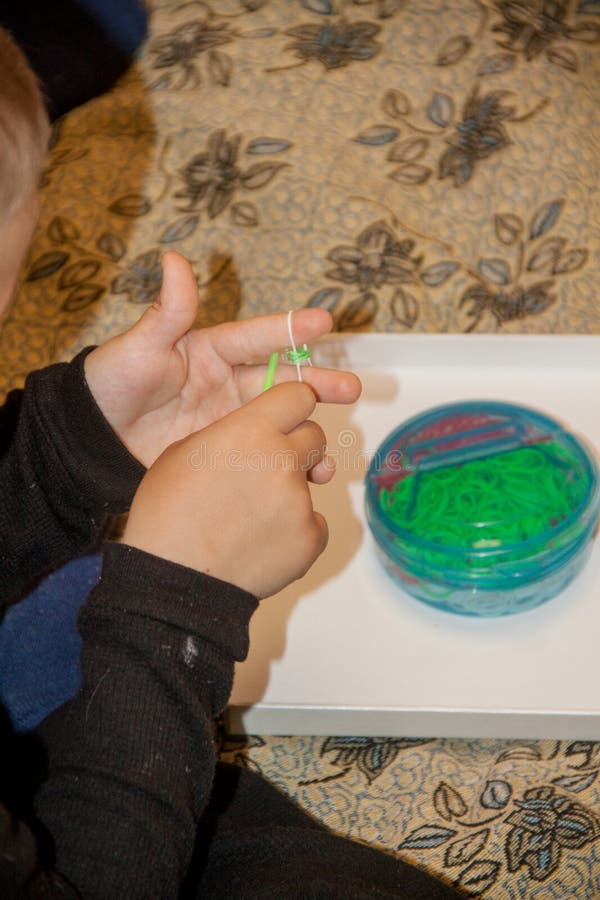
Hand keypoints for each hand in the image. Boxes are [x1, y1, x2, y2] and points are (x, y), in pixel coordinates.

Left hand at [84, 252, 360, 468]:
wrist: (91, 440)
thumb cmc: (112, 383)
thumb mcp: (140, 347)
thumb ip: (167, 312)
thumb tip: (174, 258)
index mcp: (211, 351)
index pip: (257, 338)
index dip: (288, 331)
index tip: (324, 322)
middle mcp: (227, 384)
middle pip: (282, 382)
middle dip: (317, 384)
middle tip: (351, 389)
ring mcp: (228, 421)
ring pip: (280, 421)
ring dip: (308, 429)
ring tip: (331, 448)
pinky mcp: (225, 454)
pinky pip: (262, 455)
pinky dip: (285, 464)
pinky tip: (305, 476)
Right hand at [121, 382, 329, 597]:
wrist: (175, 577)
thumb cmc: (168, 513)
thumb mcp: (184, 452)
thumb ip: (230, 434)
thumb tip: (253, 436)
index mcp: (252, 430)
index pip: (299, 395)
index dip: (293, 405)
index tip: (288, 415)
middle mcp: (284, 459)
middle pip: (315, 436)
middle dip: (296, 447)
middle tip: (266, 469)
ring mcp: (300, 501)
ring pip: (310, 483)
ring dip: (289, 492)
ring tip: (251, 516)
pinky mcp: (310, 538)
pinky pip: (313, 523)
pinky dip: (295, 530)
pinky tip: (262, 540)